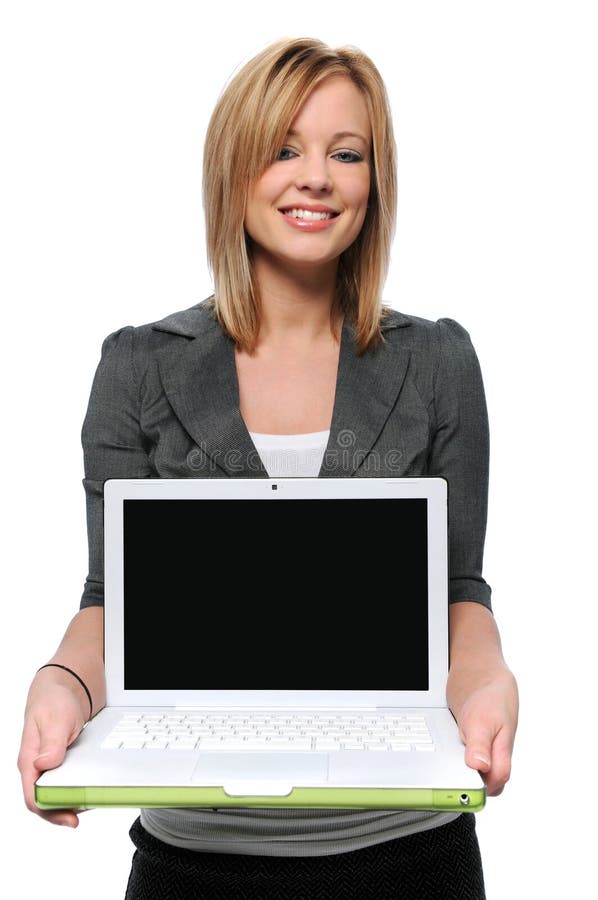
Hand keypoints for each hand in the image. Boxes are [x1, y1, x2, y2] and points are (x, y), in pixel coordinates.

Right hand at [17, 669, 87, 826]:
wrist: (62, 688)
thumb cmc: (53, 700)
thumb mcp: (55, 718)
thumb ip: (51, 743)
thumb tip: (43, 764)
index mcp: (29, 759)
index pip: (33, 796)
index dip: (50, 812)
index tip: (70, 818)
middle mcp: (36, 767)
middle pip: (44, 801)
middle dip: (63, 812)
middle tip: (84, 814)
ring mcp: (48, 766)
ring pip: (55, 794)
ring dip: (70, 802)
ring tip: (90, 803)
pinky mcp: (60, 763)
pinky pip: (65, 782)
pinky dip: (76, 789)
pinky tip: (89, 789)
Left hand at [448, 667, 518, 795]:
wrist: (483, 679)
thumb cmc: (490, 698)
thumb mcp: (482, 720)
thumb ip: (480, 745)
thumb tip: (480, 766)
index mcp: (502, 755)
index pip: (493, 784)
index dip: (476, 789)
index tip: (458, 788)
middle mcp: (494, 758)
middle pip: (481, 784)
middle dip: (464, 782)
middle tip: (446, 774)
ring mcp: (483, 754)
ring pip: (472, 774)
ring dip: (457, 771)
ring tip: (444, 762)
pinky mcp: (472, 748)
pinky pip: (463, 762)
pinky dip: (453, 760)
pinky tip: (444, 752)